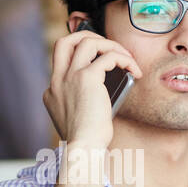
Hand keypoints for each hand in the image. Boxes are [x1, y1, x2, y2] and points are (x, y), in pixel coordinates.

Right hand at [42, 28, 141, 149]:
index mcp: (52, 91)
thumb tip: (106, 87)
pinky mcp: (86, 78)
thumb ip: (84, 100)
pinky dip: (124, 59)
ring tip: (127, 58)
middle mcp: (57, 80)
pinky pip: (108, 56)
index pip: (63, 62)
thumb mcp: (79, 118)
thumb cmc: (86, 141)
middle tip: (109, 48)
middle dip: (88, 37)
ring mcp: (70, 77)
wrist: (83, 149)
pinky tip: (135, 70)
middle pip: (66, 41)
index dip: (83, 59)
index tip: (103, 66)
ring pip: (86, 41)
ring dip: (110, 45)